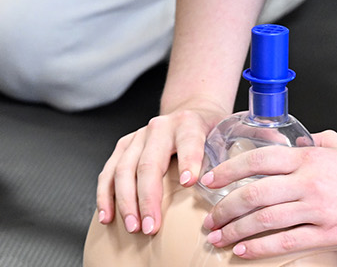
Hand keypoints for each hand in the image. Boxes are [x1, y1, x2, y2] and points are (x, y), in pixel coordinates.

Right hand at [96, 101, 226, 237]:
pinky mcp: (124, 145)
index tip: (189, 182)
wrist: (190, 110)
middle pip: (149, 163)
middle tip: (151, 226)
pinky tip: (107, 217)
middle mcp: (160, 127)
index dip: (188, 160)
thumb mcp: (222, 139)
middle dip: (148, 198)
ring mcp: (138, 136)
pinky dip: (105, 196)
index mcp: (188, 123)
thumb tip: (230, 195)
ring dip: (125, 202)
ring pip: (124, 169)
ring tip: (132, 227)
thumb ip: (224, 161)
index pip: (188, 141)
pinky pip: (109, 172)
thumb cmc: (208, 133)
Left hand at [199, 132, 336, 257]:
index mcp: (309, 158)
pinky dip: (259, 247)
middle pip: (253, 193)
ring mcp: (318, 209)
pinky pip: (286, 241)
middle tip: (209, 218)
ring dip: (234, 230)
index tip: (209, 181)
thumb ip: (317, 143)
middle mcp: (308, 181)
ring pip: (264, 220)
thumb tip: (299, 144)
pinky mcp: (330, 233)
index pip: (256, 160)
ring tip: (217, 238)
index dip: (227, 171)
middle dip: (224, 208)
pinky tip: (242, 250)